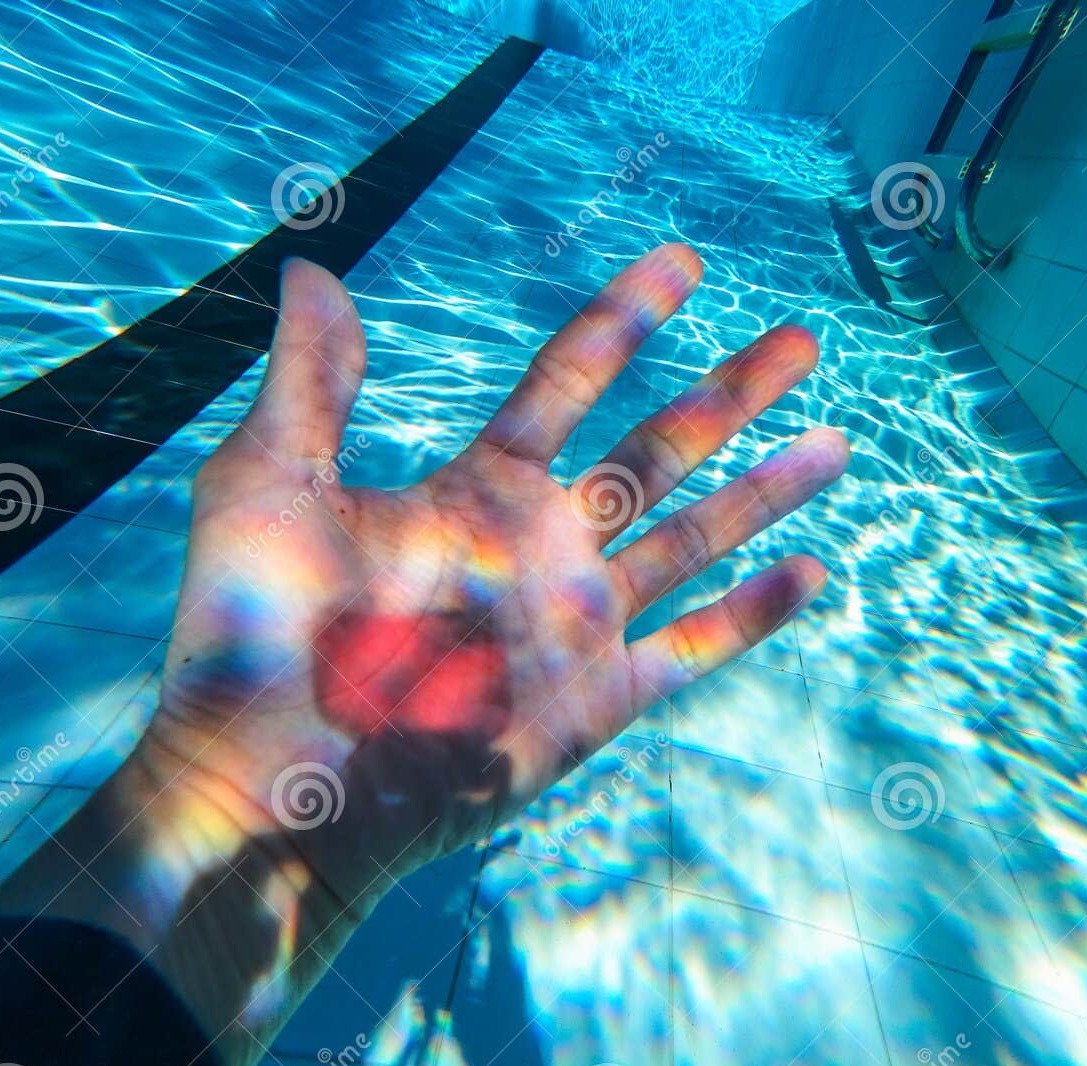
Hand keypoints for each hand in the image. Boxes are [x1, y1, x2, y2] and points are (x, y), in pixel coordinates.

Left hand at [0, 244, 849, 1065]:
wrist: (274, 782)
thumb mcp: (267, 485)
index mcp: (475, 493)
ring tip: (831, 441)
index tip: (682, 263)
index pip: (568, 382)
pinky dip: (750, 618)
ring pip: (692, 540)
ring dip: (762, 491)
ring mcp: (572, 626)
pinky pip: (690, 652)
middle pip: (656, 452)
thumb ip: (309, 383)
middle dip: (728, 394)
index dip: (625, 318)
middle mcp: (538, 548)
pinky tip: (808, 573)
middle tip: (799, 339)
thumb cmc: (255, 639)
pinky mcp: (591, 704)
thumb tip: (315, 270)